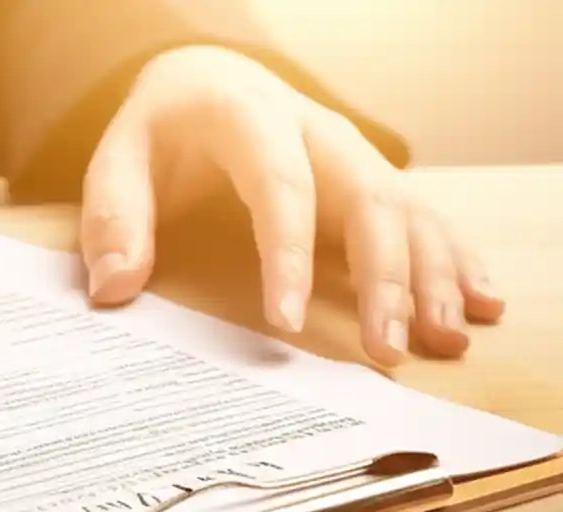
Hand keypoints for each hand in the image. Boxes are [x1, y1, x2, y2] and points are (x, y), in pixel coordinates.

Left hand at [80, 45, 503, 364]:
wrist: (204, 81)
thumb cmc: (161, 130)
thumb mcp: (117, 160)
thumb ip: (113, 220)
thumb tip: (112, 289)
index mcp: (249, 116)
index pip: (280, 186)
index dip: (288, 254)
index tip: (284, 321)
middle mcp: (315, 130)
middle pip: (367, 198)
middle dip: (383, 276)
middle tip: (384, 349)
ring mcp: (350, 153)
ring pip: (407, 207)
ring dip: (433, 274)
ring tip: (444, 339)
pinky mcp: (368, 176)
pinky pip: (423, 213)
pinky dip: (455, 257)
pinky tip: (480, 301)